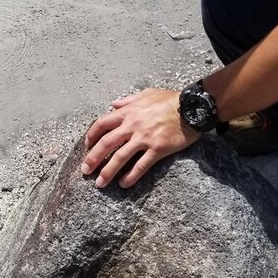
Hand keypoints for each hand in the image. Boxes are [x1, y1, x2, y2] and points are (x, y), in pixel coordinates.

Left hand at [81, 88, 199, 189]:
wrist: (192, 108)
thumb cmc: (170, 100)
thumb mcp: (146, 94)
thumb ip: (128, 100)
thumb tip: (113, 104)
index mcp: (128, 112)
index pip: (102, 124)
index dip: (91, 136)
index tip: (87, 146)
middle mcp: (132, 126)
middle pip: (106, 144)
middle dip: (93, 158)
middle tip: (85, 171)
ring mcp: (144, 138)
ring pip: (120, 157)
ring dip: (108, 172)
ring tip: (100, 183)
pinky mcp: (157, 149)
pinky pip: (141, 165)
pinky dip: (131, 176)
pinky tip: (124, 184)